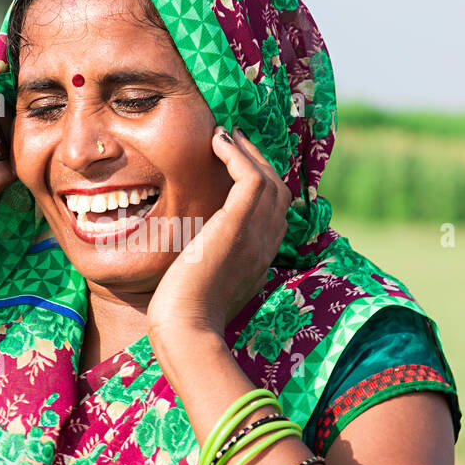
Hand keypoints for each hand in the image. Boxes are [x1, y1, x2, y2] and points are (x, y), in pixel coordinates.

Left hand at [146, 126, 289, 343]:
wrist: (187, 329)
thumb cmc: (186, 315)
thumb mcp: (206, 283)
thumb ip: (212, 262)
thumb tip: (197, 247)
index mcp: (261, 258)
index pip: (275, 212)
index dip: (261, 183)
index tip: (238, 164)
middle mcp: (266, 244)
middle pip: (278, 190)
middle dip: (258, 161)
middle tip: (235, 140)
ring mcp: (256, 235)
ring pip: (268, 179)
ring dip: (247, 152)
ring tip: (225, 135)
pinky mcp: (237, 226)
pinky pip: (250, 178)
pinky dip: (237, 155)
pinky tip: (218, 142)